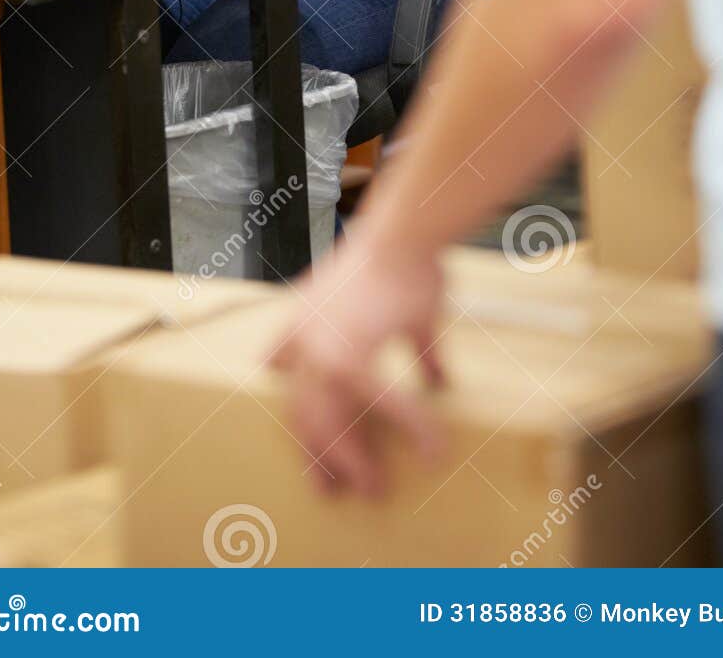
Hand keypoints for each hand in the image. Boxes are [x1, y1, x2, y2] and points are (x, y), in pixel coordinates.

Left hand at [268, 232, 446, 496]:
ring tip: (374, 488)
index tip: (303, 428)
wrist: (403, 233)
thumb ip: (416, 348)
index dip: (292, 394)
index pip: (282, 364)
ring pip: (327, 424)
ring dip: (352, 459)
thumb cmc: (405, 257)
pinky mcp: (350, 359)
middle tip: (328, 490)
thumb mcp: (404, 308)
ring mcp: (322, 352)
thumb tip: (440, 379)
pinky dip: (410, 427)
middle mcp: (305, 340)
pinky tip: (432, 448)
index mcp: (307, 318)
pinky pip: (381, 406)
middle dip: (314, 453)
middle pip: (300, 412)